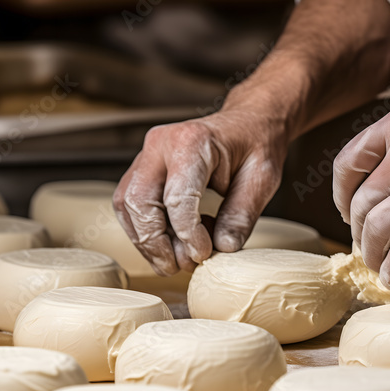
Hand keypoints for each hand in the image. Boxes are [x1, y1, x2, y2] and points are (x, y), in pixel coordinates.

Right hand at [114, 109, 286, 274]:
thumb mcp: (261, 179)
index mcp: (192, 142)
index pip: (177, 198)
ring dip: (146, 241)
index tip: (204, 254)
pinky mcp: (141, 169)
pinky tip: (169, 245)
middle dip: (156, 243)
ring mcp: (146, 155)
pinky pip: (129, 205)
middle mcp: (160, 144)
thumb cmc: (255, 145)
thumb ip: (241, 215)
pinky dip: (144, 231)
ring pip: (127, 205)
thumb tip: (222, 249)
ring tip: (175, 261)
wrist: (246, 124)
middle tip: (181, 266)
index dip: (188, 234)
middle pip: (139, 201)